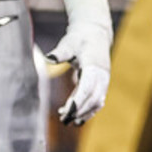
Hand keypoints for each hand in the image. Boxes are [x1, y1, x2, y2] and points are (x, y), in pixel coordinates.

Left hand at [47, 0, 112, 125]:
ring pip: (97, 101)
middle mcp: (102, 74)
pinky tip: (75, 115)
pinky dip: (88, 109)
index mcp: (94, 65)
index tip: (67, 111)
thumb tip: (48, 59)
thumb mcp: (69, 42)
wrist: (95, 32)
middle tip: (63, 119)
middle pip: (94, 98)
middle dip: (79, 111)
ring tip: (66, 119)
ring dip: (84, 112)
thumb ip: (59, 52)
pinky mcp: (101, 82)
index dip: (78, 101)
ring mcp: (104, 79)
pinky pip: (97, 100)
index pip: (87, 87)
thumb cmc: (80, 37)